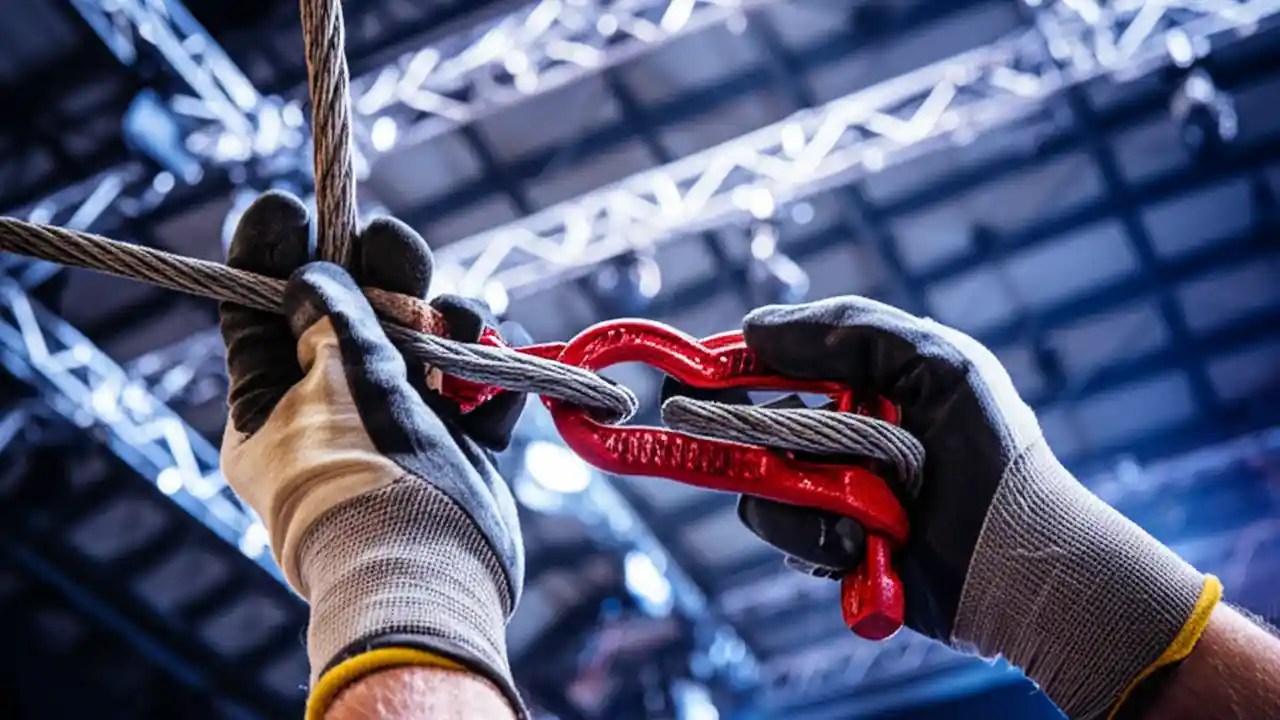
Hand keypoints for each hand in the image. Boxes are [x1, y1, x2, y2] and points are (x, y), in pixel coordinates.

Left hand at [218, 191, 525, 713]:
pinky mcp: (457, 451)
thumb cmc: (360, 471)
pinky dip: (488, 375)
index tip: (289, 208)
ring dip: (448, 322)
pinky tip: (489, 366)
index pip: (259, 312)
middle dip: (380, 274)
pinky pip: (477, 393)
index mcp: (272, 403)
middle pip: (355, 317)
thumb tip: (311, 273)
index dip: (274, 256)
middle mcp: (334, 411)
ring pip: (424, 346)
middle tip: (392, 237)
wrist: (423, 567)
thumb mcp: (335, 377)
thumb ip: (332, 315)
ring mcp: (398, 430)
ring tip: (458, 321)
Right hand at [675, 297, 1216, 719]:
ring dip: (802, 498)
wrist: (1022, 560)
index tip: (695, 368)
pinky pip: (783, 533)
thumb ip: (851, 330)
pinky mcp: (828, 546)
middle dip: (741, 429)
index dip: (735, 363)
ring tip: (862, 512)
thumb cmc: (990, 449)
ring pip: (759, 484)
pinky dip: (816, 538)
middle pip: (755, 424)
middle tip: (697, 421)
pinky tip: (863, 545)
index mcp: (865, 385)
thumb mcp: (937, 362)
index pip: (782, 362)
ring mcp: (831, 492)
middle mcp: (841, 436)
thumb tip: (753, 328)